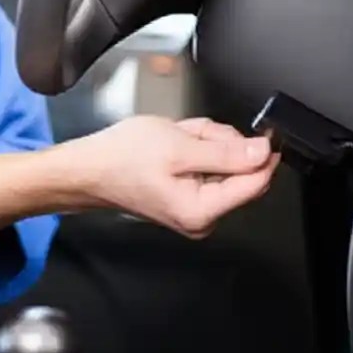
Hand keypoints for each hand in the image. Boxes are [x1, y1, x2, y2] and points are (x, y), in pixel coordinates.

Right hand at [62, 116, 279, 237]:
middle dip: (221, 144)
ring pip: (224, 165)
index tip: (265, 133)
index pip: (255, 184)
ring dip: (206, 143)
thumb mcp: (179, 146)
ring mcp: (195, 210)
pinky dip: (196, 151)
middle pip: (240, 172)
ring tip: (177, 139)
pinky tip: (175, 146)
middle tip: (193, 134)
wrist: (88, 168)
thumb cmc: (120, 159)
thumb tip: (262, 153)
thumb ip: (227, 152)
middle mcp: (202, 218)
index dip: (263, 154)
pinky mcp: (188, 200)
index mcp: (201, 211)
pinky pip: (208, 169)